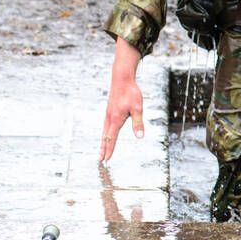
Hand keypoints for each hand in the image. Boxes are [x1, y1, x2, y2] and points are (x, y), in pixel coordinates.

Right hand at [100, 39, 144, 161]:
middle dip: (103, 149)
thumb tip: (140, 137)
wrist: (121, 79)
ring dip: (103, 143)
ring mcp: (108, 115)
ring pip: (104, 132)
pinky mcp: (109, 112)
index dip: (110, 149)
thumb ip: (138, 123)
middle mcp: (109, 118)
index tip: (107, 158)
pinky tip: (106, 137)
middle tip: (100, 160)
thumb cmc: (131, 93)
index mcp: (116, 119)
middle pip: (105, 137)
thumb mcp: (138, 108)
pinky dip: (104, 134)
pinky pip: (105, 126)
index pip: (112, 138)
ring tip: (101, 152)